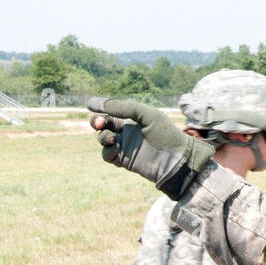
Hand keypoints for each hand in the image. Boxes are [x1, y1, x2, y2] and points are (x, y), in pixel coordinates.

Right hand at [87, 98, 214, 198]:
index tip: (90, 104)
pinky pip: (107, 155)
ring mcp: (125, 146)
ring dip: (101, 136)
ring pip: (102, 138)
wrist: (175, 159)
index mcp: (134, 118)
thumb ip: (124, 108)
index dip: (101, 107)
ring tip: (110, 138)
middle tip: (99, 123)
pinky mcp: (124, 160)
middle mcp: (128, 131)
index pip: (112, 111)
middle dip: (97, 121)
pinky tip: (115, 148)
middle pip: (103, 124)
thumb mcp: (147, 115)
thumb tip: (98, 104)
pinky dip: (107, 151)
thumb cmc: (165, 134)